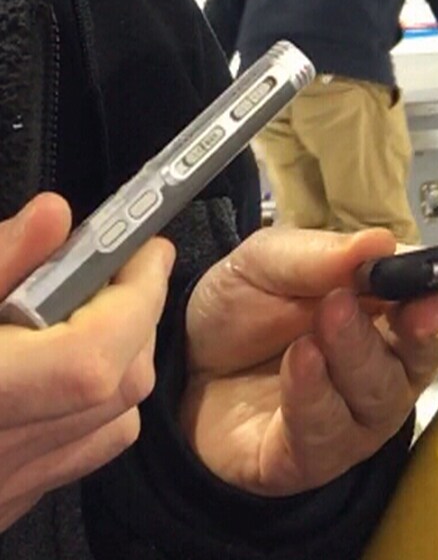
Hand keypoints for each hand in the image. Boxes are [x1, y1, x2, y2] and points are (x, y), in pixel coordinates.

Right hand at [0, 194, 171, 531]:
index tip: (143, 248)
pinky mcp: (3, 504)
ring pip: (108, 426)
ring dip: (115, 364)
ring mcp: (5, 486)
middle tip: (116, 271)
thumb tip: (54, 215)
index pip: (101, 350)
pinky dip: (86, 411)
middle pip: (117, 386)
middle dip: (131, 319)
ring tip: (78, 316)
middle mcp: (5, 449)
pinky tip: (53, 374)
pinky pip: (75, 456)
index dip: (134, 293)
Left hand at [181, 228, 437, 496]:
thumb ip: (319, 252)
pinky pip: (329, 426)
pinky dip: (314, 389)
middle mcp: (387, 362)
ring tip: (324, 318)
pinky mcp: (314, 452)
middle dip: (431, 324)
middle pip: (435, 346)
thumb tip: (379, 242)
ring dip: (357, 348)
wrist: (170, 373)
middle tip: (418, 301)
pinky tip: (299, 361)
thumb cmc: (237, 318)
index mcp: (392, 307)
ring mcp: (357, 413)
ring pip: (383, 387)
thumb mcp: (266, 261)